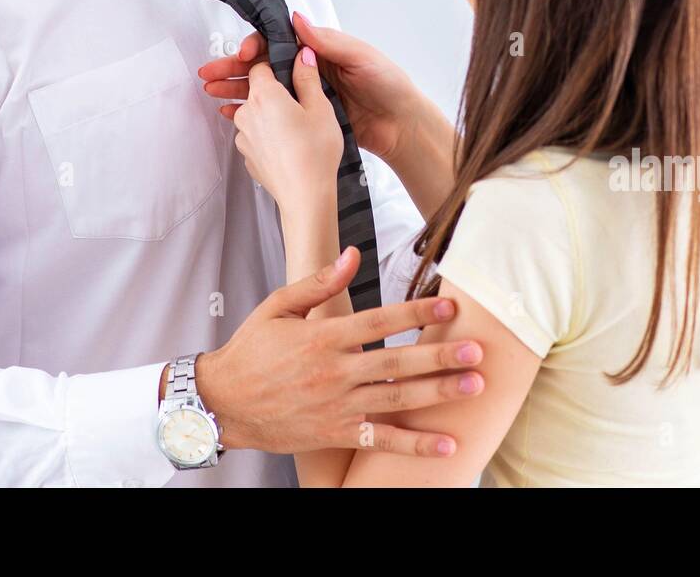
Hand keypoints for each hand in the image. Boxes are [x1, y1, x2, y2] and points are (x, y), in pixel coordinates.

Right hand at [194, 246, 484, 455]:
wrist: (221, 403)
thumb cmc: (251, 350)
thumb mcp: (278, 306)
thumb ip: (319, 283)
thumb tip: (352, 254)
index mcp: (323, 337)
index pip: (379, 321)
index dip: (416, 313)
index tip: (449, 306)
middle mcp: (334, 372)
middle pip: (397, 362)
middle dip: (439, 356)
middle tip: (477, 350)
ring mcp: (337, 406)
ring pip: (397, 400)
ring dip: (438, 393)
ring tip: (474, 385)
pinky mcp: (336, 434)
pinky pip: (380, 441)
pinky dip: (414, 446)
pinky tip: (446, 446)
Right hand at [199, 11, 423, 163]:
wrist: (402, 126)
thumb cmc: (388, 84)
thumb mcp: (360, 56)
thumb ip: (328, 41)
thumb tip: (296, 19)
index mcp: (318, 50)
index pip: (278, 43)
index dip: (257, 47)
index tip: (243, 55)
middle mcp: (307, 70)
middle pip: (263, 66)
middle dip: (234, 67)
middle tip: (209, 73)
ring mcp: (304, 95)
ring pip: (262, 89)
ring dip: (235, 89)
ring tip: (212, 92)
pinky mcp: (305, 118)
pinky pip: (272, 112)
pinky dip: (250, 111)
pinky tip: (230, 113)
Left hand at [231, 46, 342, 213]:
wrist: (305, 196)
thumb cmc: (315, 153)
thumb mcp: (320, 107)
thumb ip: (308, 77)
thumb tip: (303, 55)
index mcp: (264, 94)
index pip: (259, 66)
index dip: (275, 65)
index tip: (288, 71)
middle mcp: (247, 113)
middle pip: (256, 91)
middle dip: (274, 92)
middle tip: (299, 103)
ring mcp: (244, 137)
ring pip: (256, 114)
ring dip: (271, 116)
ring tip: (297, 128)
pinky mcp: (247, 155)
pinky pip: (256, 136)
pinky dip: (269, 136)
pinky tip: (289, 145)